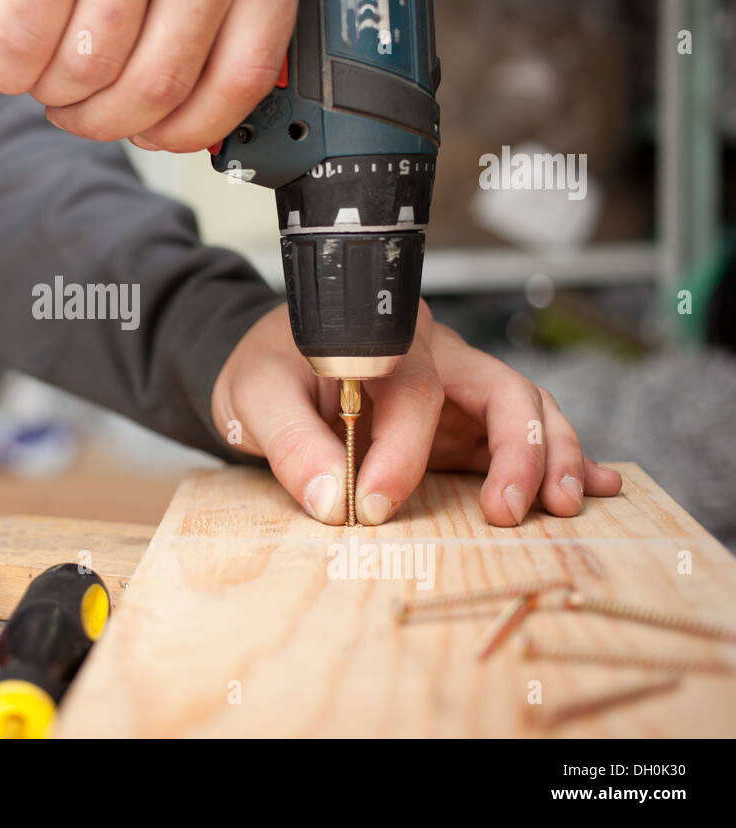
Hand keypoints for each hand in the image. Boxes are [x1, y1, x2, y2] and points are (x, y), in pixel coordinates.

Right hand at [0, 0, 308, 151]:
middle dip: (105, 120)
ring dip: (54, 94)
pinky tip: (7, 54)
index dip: (190, 128)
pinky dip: (6, 68)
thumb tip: (193, 102)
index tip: (160, 135)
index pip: (244, 76)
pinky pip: (25, 47)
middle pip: (156, 88)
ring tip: (46, 71)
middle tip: (80, 106)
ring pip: (89, 74)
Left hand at [211, 302, 622, 525]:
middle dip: (519, 449)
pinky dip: (556, 460)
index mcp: (386, 337)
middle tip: (511, 510)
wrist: (262, 373)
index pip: (416, 394)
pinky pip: (516, 438)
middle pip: (501, 389)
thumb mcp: (255, 398)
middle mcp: (434, 355)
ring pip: (524, 410)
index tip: (372, 506)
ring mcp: (455, 390)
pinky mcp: (460, 426)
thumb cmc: (262, 374)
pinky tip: (592, 487)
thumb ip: (289, 443)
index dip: (401, 455)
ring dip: (550, 456)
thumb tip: (333, 501)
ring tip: (564, 506)